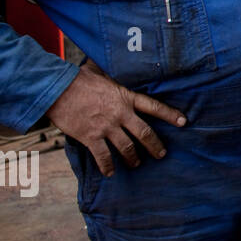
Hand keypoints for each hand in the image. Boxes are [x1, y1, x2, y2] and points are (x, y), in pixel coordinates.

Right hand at [45, 61, 185, 176]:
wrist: (57, 88)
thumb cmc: (78, 80)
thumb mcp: (102, 75)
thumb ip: (113, 79)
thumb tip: (116, 68)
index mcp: (125, 97)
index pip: (154, 106)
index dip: (170, 114)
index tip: (183, 122)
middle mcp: (120, 113)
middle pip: (145, 133)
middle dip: (155, 146)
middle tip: (161, 154)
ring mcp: (106, 126)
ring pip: (127, 148)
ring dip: (133, 158)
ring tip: (136, 163)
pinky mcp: (91, 137)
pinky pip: (104, 156)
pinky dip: (108, 167)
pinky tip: (110, 172)